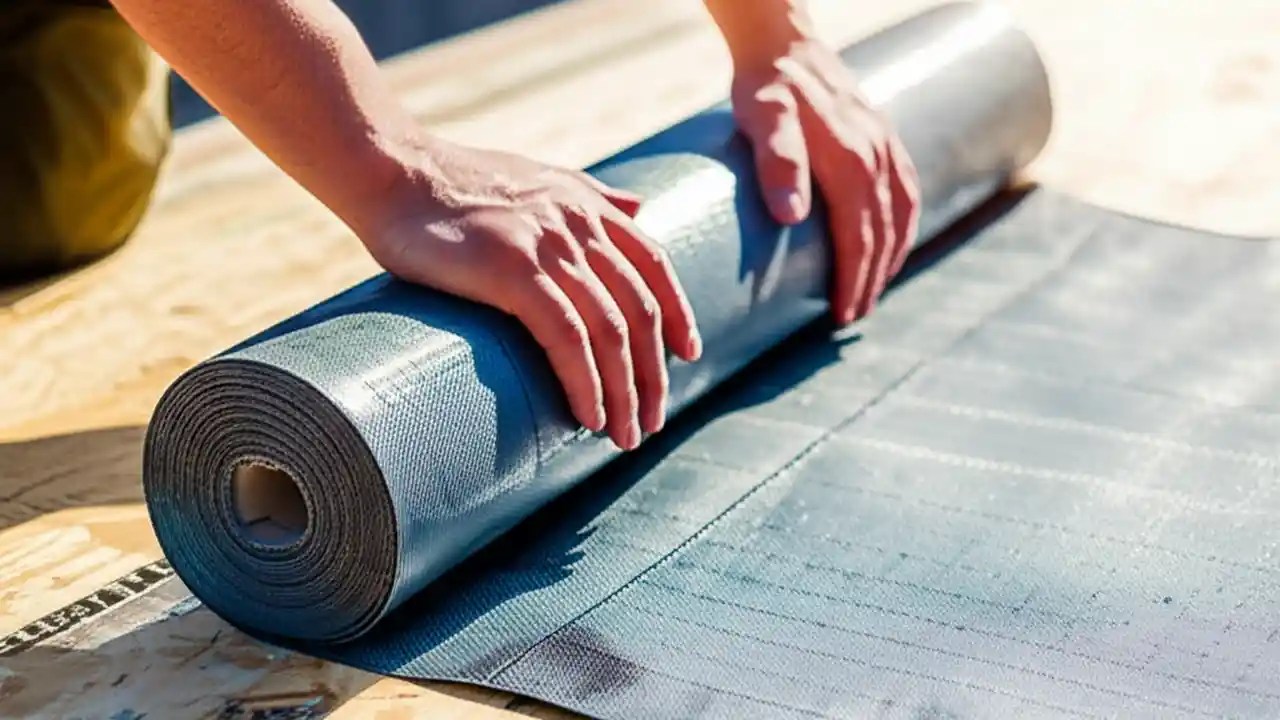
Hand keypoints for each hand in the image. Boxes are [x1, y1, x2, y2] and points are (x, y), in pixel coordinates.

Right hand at [361, 140, 701, 450]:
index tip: (688, 354)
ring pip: (611, 332)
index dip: (678, 313)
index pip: (655, 265)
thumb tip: (641, 206)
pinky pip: (567, 338)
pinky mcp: (513, 271)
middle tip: (651, 422)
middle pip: (640, 311)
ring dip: (625, 393)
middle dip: (653, 375)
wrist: (388, 171)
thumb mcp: (538, 176)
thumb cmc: (453, 182)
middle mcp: (579, 224)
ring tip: (624, 436)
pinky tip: (588, 416)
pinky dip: (585, 382)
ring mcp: (549, 246)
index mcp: (588, 205)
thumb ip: (592, 194)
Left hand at [731, 39, 920, 324]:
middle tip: (853, 316)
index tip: (842, 315)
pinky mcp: (884, 136)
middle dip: (871, 280)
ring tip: (873, 290)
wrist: (783, 41)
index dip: (854, 279)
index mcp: (849, 160)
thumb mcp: (761, 122)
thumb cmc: (765, 87)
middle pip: (883, 233)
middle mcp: (875, 155)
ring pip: (901, 214)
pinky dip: (905, 224)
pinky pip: (908, 189)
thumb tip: (791, 217)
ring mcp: (885, 145)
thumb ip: (777, 166)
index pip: (859, 236)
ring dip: (891, 257)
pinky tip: (894, 241)